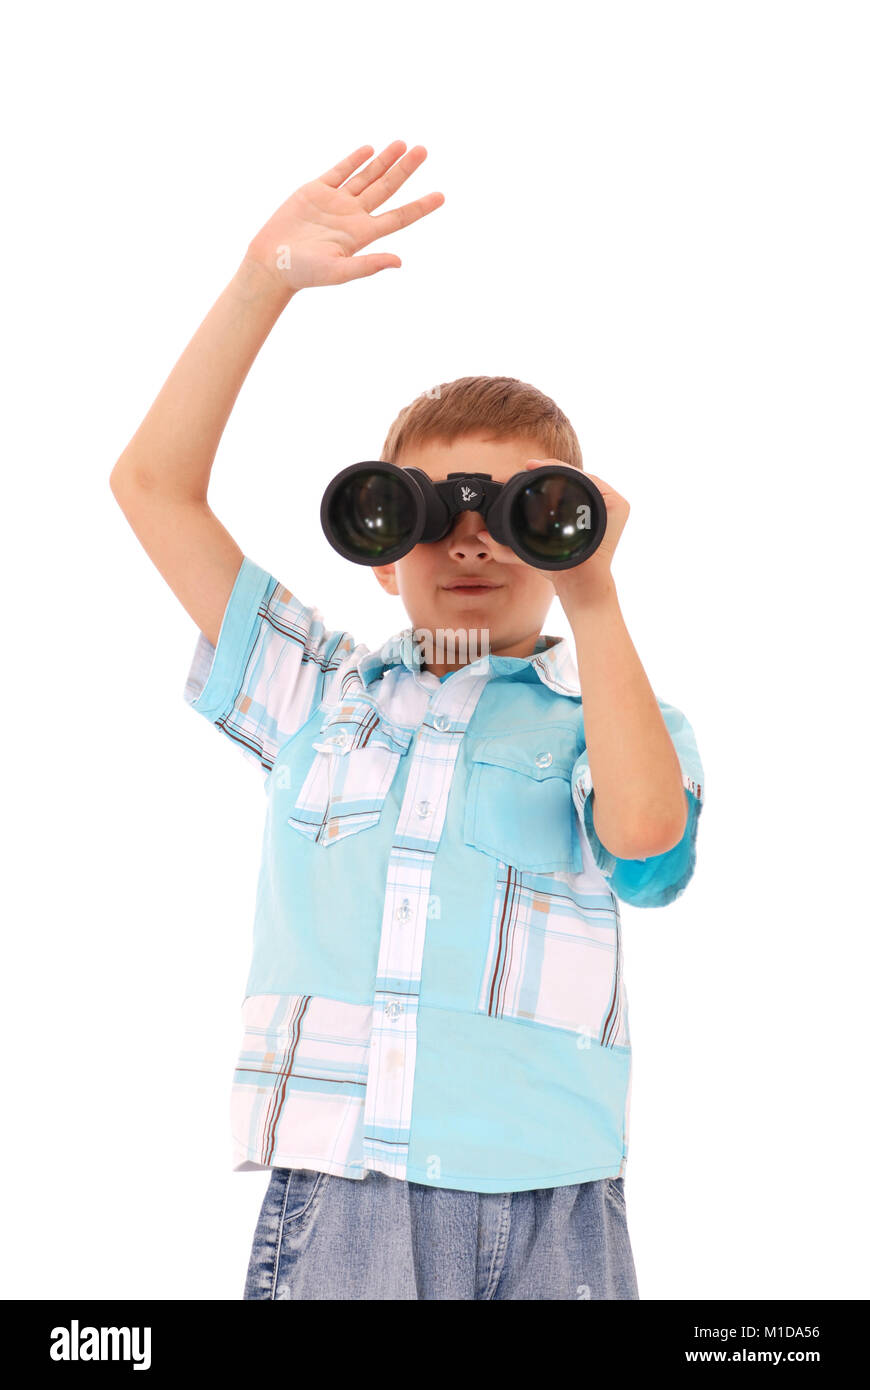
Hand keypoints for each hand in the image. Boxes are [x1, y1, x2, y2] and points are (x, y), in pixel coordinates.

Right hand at [243, 141, 444, 292]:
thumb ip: (368, 265)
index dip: (420, 206)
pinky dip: (354, 160)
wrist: (270, 262)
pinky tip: (369, 149)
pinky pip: (339, 172)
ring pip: (366, 176)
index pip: (399, 217)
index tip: (442, 196)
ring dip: (384, 160)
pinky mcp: (315, 191)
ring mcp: (335, 202)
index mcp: (362, 234)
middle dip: (405, 169)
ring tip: (403, 144)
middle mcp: (352, 216)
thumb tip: (399, 261)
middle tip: (424, 150)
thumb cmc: (303, 273)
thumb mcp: (338, 272)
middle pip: (386, 188)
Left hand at [480, 459, 628, 604]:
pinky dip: (577, 476)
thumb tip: (481, 536)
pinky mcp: (619, 505)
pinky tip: (558, 473)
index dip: (544, 473)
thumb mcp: (527, 552)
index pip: (562, 484)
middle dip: (549, 468)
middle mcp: (597, 504)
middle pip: (572, 477)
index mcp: (579, 509)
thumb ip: (505, 547)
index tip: (524, 468)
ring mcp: (610, 504)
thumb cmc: (558, 568)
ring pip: (582, 477)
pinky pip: (595, 483)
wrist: (578, 583)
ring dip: (560, 468)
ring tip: (539, 466)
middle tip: (529, 465)